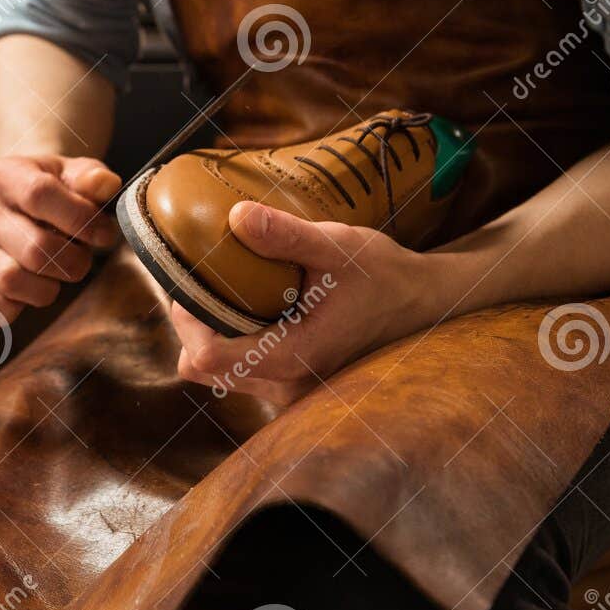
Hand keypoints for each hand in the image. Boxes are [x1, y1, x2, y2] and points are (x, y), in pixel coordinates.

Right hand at [0, 155, 120, 321]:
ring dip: (48, 288)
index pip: (39, 194)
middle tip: (83, 257)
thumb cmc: (60, 191)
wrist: (29, 204)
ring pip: (11, 280)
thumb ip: (93, 178)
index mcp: (6, 176)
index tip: (103, 233)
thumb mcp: (79, 175)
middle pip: (33, 248)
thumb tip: (105, 184)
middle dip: (73, 261)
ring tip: (58, 274)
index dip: (79, 218)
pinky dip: (11, 308)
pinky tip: (31, 290)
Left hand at [171, 201, 449, 405]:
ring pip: (220, 376)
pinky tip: (250, 310)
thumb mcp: (336, 247)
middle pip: (205, 370)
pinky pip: (241, 375)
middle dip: (194, 327)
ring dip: (212, 337)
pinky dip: (233, 345)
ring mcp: (291, 393)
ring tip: (227, 294)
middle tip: (203, 284)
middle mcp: (288, 386)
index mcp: (294, 356)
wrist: (421, 304)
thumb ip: (286, 236)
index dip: (188, 321)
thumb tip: (237, 216)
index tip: (193, 285)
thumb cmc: (381, 274)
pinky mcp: (293, 388)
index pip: (208, 358)